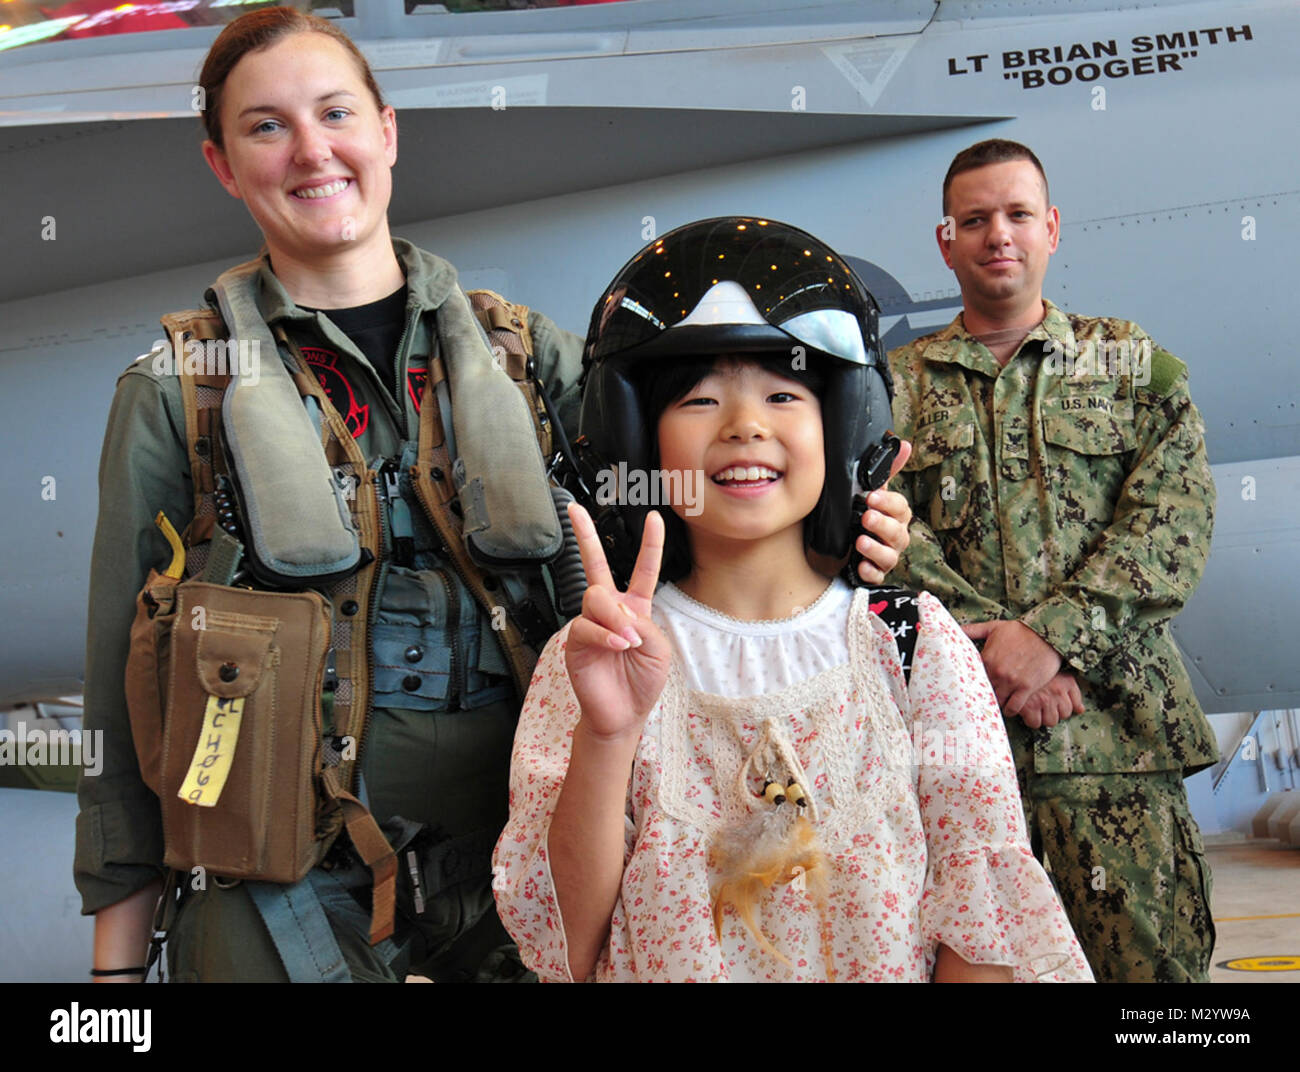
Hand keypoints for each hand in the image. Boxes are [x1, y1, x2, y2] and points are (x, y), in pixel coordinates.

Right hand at [565, 503, 671, 742]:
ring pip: (594, 597)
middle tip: (575, 511)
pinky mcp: (577, 642)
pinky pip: (587, 626)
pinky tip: (617, 645)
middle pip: (596, 566)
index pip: (643, 569)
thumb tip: (618, 613)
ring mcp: (590, 623)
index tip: (655, 518)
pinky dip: (605, 635)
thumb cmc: (642, 682)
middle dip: (584, 536)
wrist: (623, 715)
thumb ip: (643, 624)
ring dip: (615, 617)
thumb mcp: (658, 649)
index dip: (650, 544)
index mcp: (634, 608)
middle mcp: (609, 610)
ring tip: (627, 641)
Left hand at [855, 439, 912, 583]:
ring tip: (860, 541)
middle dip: (883, 525)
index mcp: (895, 516)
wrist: (837, 546)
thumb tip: (905, 444)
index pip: (900, 508)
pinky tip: (861, 566)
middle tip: (865, 517)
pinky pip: (877, 577)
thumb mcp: (871, 492)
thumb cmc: (861, 515)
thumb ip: (886, 471)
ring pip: (890, 556)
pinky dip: (870, 572)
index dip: (888, 503)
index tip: (871, 496)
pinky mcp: (873, 574)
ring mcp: (886, 557)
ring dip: (876, 549)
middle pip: (898, 533)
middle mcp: (894, 537)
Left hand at [961, 619, 1061, 713]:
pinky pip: (1014, 707)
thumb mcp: (993, 627)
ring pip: (998, 701)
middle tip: (984, 700)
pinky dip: (1011, 710)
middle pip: (985, 692)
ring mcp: (1011, 681)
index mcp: (986, 659)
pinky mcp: (1026, 688)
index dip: (972, 685)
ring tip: (998, 704)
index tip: (973, 688)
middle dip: (984, 695)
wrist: (1046, 634)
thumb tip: (956, 629)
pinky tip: (1010, 707)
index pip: (972, 679)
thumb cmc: (1019, 630)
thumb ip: (973, 630)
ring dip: (998, 703)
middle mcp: (997, 672)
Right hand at [1015, 672, 1084, 728]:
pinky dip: (1030, 720)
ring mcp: (1044, 700)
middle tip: (1043, 703)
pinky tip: (1026, 710)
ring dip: (1043, 717)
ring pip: (1051, 721)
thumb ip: (1070, 691)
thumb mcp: (1056, 674)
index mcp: (1066, 681)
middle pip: (1064, 715)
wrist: (1013, 664)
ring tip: (1035, 707)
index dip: (1064, 707)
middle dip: (1054, 712)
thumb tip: (1081, 710)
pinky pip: (1035, 723)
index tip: (1056, 704)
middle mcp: (1058, 691)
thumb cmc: (1033, 668)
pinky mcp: (1029, 706)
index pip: (1075, 705)